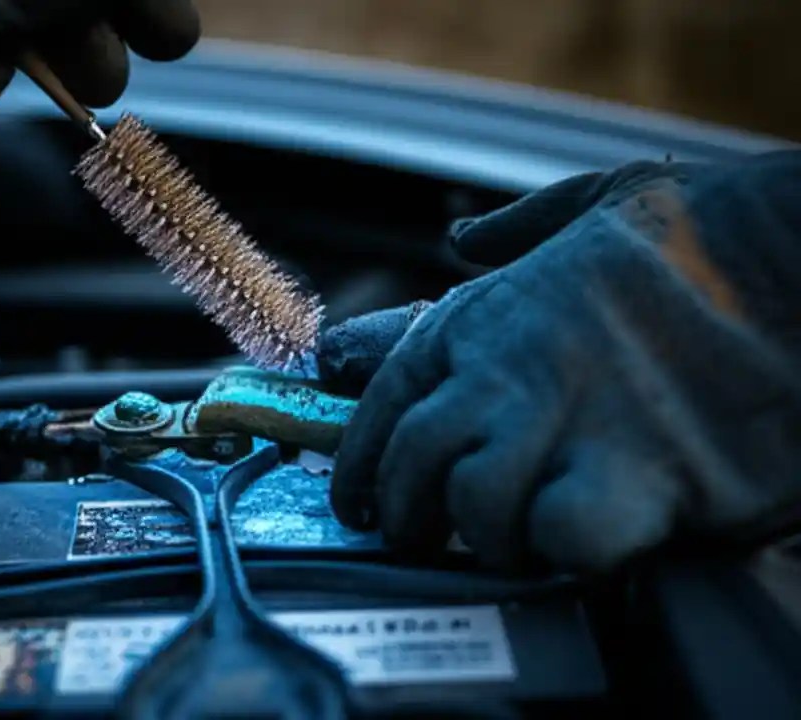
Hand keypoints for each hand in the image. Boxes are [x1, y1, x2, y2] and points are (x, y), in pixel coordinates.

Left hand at [319, 153, 800, 574]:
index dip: (362, 464)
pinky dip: (566, 548)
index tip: (359, 501)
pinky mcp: (642, 472)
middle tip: (426, 539)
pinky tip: (590, 533)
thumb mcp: (598, 202)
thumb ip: (520, 227)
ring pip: (475, 508)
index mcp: (487, 315)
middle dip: (409, 517)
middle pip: (414, 469)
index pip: (385, 404)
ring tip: (520, 539)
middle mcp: (511, 370)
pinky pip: (561, 536)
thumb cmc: (709, 233)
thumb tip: (468, 236)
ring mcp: (571, 421)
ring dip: (492, 538)